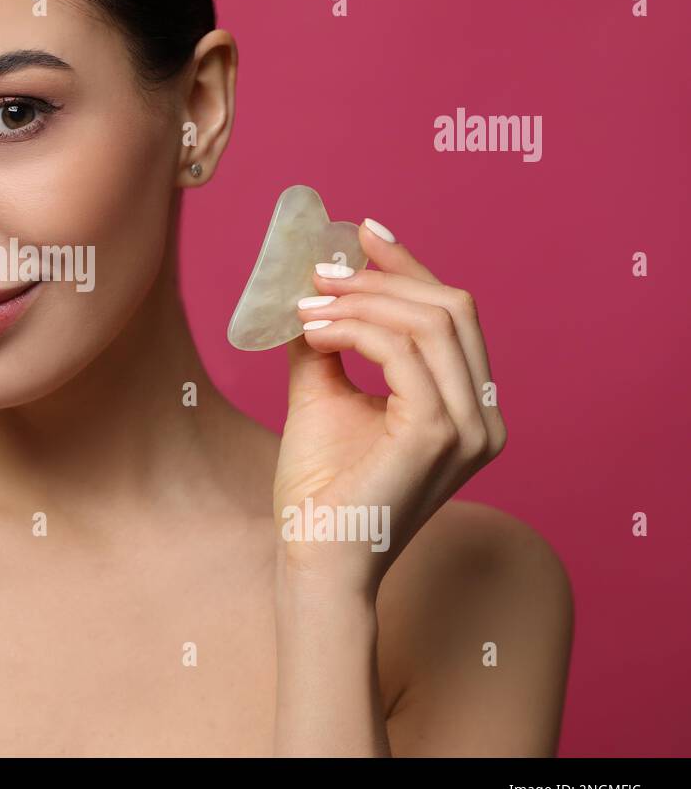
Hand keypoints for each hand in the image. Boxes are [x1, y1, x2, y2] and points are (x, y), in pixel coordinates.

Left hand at [271, 218, 506, 596]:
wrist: (313, 557)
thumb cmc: (320, 490)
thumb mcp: (324, 396)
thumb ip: (328, 343)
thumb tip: (312, 288)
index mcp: (465, 407)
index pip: (451, 316)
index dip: (409, 266)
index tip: (362, 232)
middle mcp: (482, 416)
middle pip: (450, 307)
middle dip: (381, 278)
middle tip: (320, 272)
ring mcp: (469, 427)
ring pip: (431, 322)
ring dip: (361, 301)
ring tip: (305, 304)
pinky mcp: (439, 434)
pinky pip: (404, 352)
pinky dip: (355, 329)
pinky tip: (313, 332)